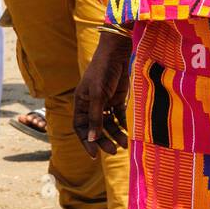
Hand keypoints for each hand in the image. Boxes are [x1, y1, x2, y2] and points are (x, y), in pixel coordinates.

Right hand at [73, 31, 131, 157]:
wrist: (117, 53)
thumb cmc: (102, 71)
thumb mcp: (98, 95)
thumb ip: (95, 117)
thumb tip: (92, 139)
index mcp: (80, 103)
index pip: (80, 127)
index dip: (86, 141)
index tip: (95, 154)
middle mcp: (91, 105)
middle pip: (95, 128)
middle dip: (103, 140)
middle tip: (114, 151)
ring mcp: (104, 102)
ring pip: (108, 124)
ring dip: (115, 134)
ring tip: (125, 144)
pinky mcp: (117, 99)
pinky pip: (118, 116)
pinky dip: (123, 125)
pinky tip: (129, 133)